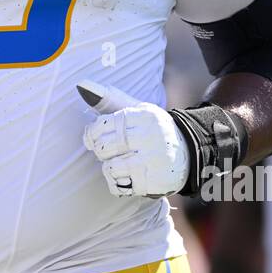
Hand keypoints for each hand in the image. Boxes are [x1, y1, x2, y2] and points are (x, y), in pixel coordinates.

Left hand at [78, 80, 189, 196]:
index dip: (93, 133)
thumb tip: (83, 86)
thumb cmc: (152, 130)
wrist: (188, 154)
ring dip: (109, 168)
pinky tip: (127, 177)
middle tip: (110, 151)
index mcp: (146, 116)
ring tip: (119, 164)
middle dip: (101, 151)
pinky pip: (119, 186)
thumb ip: (111, 100)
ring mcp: (154, 161)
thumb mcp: (138, 111)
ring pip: (110, 168)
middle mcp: (152, 137)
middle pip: (104, 147)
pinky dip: (117, 183)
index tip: (93, 138)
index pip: (105, 124)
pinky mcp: (154, 182)